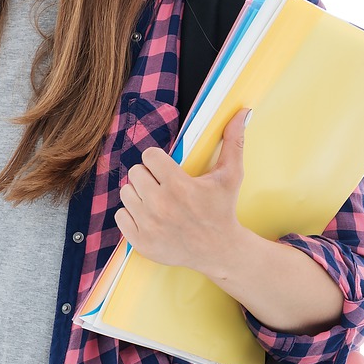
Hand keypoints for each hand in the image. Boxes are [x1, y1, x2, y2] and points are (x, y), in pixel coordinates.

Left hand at [115, 109, 253, 271]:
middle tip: (164, 187)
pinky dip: (132, 215)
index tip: (167, 169)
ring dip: (139, 195)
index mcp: (178, 186)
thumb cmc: (222, 209)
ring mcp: (148, 226)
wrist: (219, 251)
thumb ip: (233, 142)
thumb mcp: (231, 175)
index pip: (148, 156)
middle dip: (148, 177)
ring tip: (158, 202)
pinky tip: (150, 217)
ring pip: (125, 193)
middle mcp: (160, 205)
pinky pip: (120, 215)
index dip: (158, 160)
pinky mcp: (140, 242)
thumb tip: (243, 112)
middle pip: (134, 173)